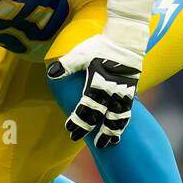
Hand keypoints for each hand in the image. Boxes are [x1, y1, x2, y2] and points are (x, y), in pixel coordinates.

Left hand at [46, 33, 141, 147]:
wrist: (127, 38)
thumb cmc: (101, 45)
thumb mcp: (80, 53)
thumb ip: (66, 65)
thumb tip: (51, 73)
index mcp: (98, 83)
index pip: (87, 108)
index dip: (79, 121)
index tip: (70, 130)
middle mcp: (112, 90)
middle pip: (105, 117)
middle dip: (98, 132)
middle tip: (92, 144)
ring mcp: (124, 91)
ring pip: (120, 116)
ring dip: (115, 131)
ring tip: (111, 143)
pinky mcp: (132, 89)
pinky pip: (128, 109)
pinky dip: (124, 121)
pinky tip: (121, 129)